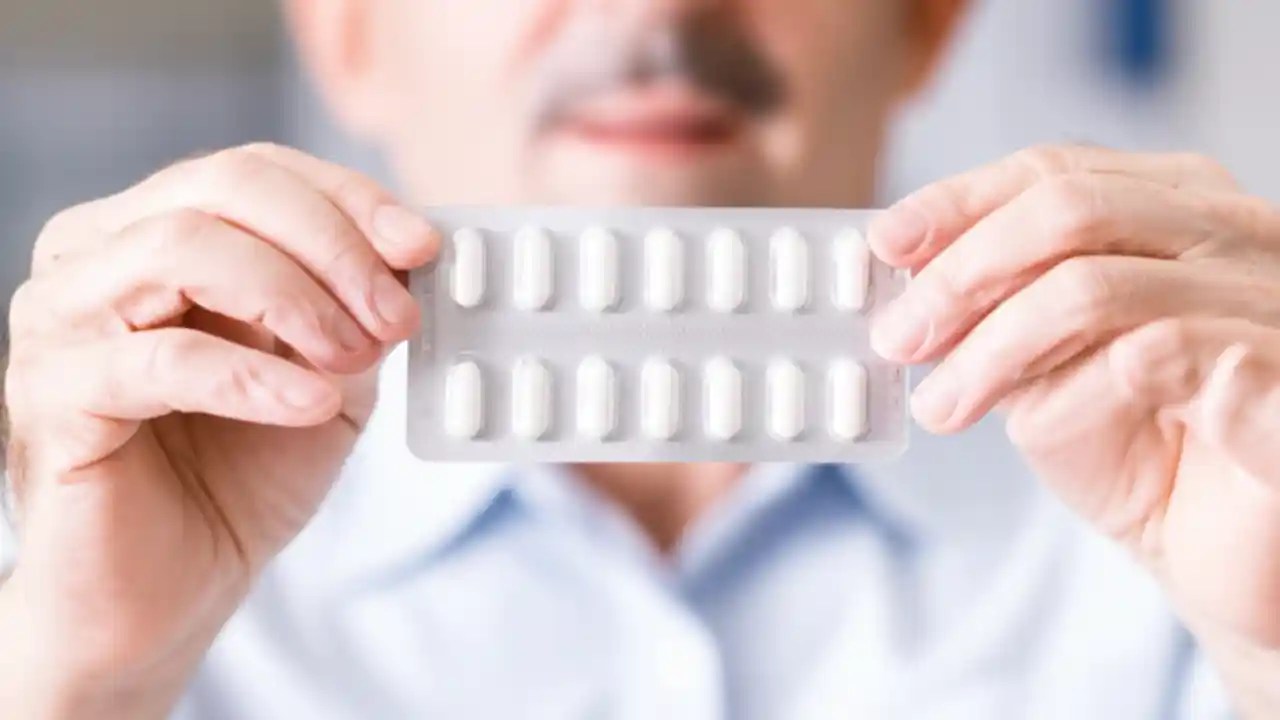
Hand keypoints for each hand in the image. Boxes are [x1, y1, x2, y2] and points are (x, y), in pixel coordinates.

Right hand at [1, 143, 438, 716]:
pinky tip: (312, 404)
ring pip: (182, 250)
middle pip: (221, 190)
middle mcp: (92, 256)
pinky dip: (254, 375)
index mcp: (151, 233)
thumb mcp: (326, 375)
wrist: (169, 595)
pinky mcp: (54, 398)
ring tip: (357, 356)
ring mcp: (60, 322)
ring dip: (295, 299)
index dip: (347, 200)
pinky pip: (161, 361)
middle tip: (399, 312)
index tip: (424, 247)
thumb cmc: (240, 477)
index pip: (254, 172)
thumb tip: (411, 258)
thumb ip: (356, 311)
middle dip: (332, 245)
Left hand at [868, 145, 1279, 713]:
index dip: (957, 203)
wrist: (1212, 552)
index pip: (1055, 172)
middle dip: (960, 274)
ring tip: (941, 406)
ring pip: (1095, 287)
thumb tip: (897, 278)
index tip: (883, 243)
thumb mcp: (1042, 365)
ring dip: (991, 352)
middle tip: (897, 337)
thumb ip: (991, 312)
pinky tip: (1033, 426)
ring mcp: (1270, 298)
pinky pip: (1164, 356)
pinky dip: (1074, 393)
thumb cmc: (1133, 448)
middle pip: (1069, 209)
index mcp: (1178, 208)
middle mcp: (1236, 232)